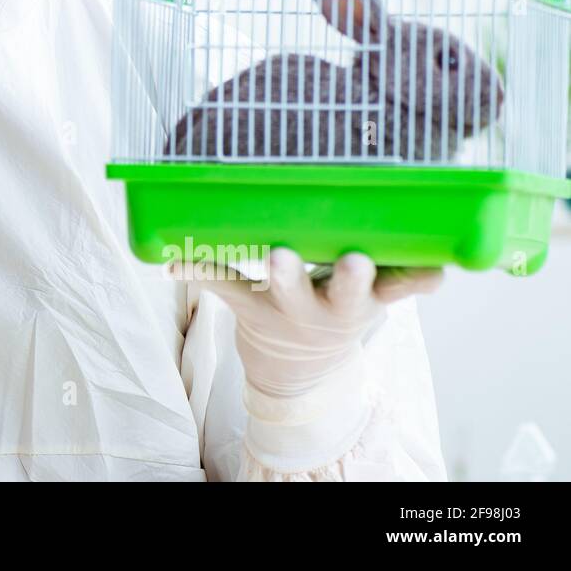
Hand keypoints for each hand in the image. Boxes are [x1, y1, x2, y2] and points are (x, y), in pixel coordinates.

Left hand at [184, 249, 441, 398]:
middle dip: (349, 279)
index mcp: (367, 301)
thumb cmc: (339, 308)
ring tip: (280, 256)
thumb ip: (398, 269)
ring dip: (284, 274)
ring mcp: (288, 311)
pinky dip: (198, 270)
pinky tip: (173, 260)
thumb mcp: (374, 298)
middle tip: (353, 260)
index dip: (413, 282)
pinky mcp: (248, 308)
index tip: (429, 271)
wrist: (296, 371)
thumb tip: (441, 245)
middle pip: (345, 295)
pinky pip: (222, 285)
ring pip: (286, 291)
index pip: (399, 290)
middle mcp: (330, 310)